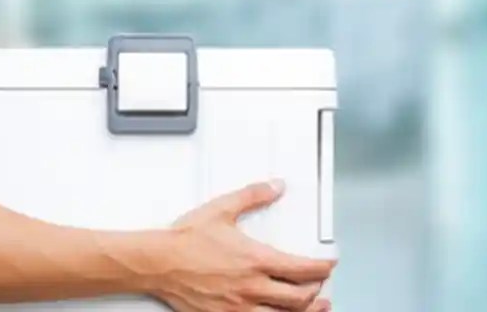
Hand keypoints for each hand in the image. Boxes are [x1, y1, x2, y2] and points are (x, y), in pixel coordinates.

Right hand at [153, 180, 335, 311]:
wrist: (158, 263)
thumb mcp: (221, 210)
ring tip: (315, 307)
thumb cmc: (185, 241)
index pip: (302, 269)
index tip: (328, 264)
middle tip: (320, 284)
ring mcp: (240, 308)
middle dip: (316, 291)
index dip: (322, 268)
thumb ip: (252, 196)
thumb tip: (275, 187)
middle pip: (300, 298)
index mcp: (255, 260)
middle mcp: (252, 288)